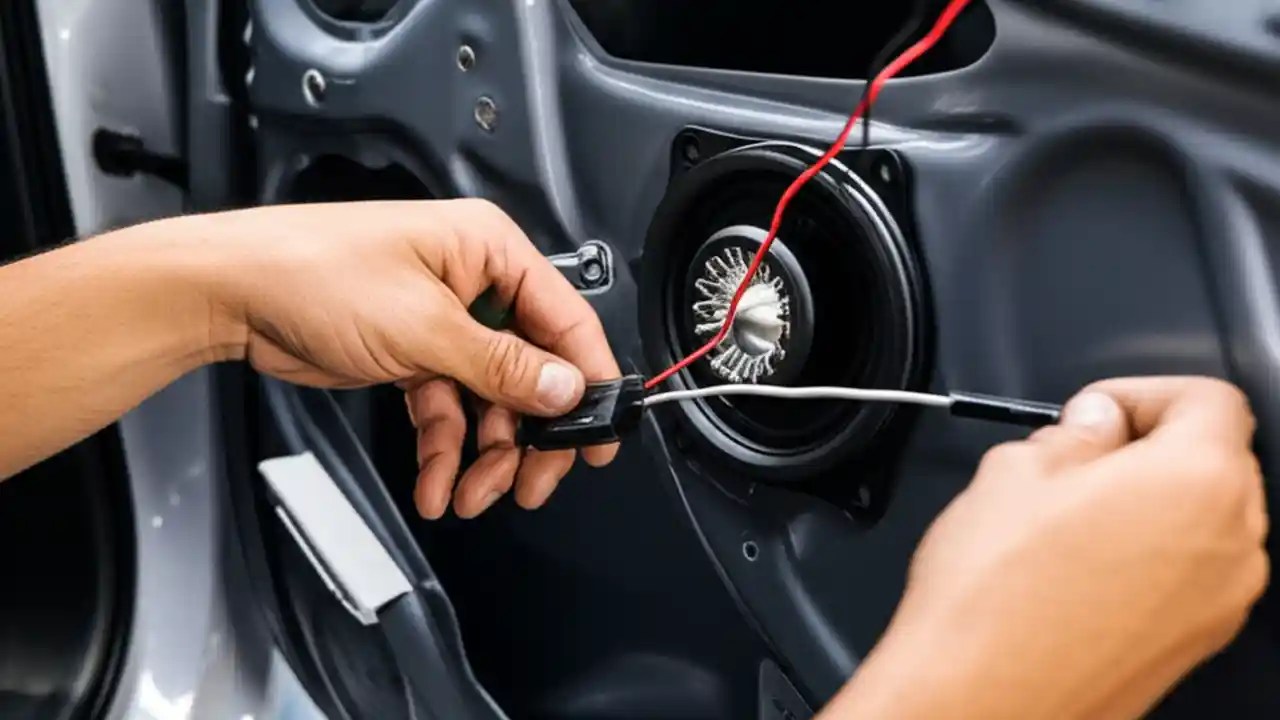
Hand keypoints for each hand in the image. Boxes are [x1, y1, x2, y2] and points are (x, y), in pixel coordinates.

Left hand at [197, 199, 620, 518]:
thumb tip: (564, 389)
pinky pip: (448, 410)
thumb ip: (502, 365)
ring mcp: (444, 323)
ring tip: (471, 493)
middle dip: (529, 435)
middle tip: (532, 482)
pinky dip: (445, 450)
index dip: (588, 380)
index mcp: (489, 251)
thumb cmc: (314, 272)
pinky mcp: (414, 355)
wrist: (231, 293)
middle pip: (531, 371)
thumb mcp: (424, 327)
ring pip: (490, 401)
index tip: (599, 432)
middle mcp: (473, 284)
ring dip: (484, 454)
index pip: (565, 319)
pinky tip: (438, 483)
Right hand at [827, 377, 1268, 718]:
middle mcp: (1231, 543)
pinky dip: (1145, 556)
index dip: (1141, 393)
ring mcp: (1220, 602)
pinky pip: (1187, 573)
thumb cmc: (995, 597)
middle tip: (1073, 461)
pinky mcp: (1194, 642)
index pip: (1210, 397)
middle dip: (1146, 448)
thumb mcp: (1012, 472)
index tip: (1093, 414)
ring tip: (1065, 521)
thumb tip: (1091, 428)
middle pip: (1214, 459)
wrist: (983, 698)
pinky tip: (1074, 567)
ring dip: (1146, 504)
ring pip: (1201, 519)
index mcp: (1198, 480)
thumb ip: (1070, 435)